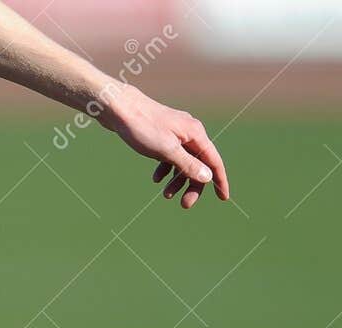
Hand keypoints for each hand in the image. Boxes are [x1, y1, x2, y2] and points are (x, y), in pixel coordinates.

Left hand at [96, 84, 229, 209]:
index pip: (214, 161)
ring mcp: (176, 133)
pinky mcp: (163, 135)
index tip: (224, 198)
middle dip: (193, 186)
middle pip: (199, 164)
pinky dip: (166, 169)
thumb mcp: (167, 150)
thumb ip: (188, 165)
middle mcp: (189, 132)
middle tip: (184, 205)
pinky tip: (156, 179)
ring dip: (177, 181)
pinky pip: (171, 156)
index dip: (220, 181)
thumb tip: (208, 177)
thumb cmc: (142, 127)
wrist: (118, 107)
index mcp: (195, 134)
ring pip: (184, 162)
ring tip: (165, 195)